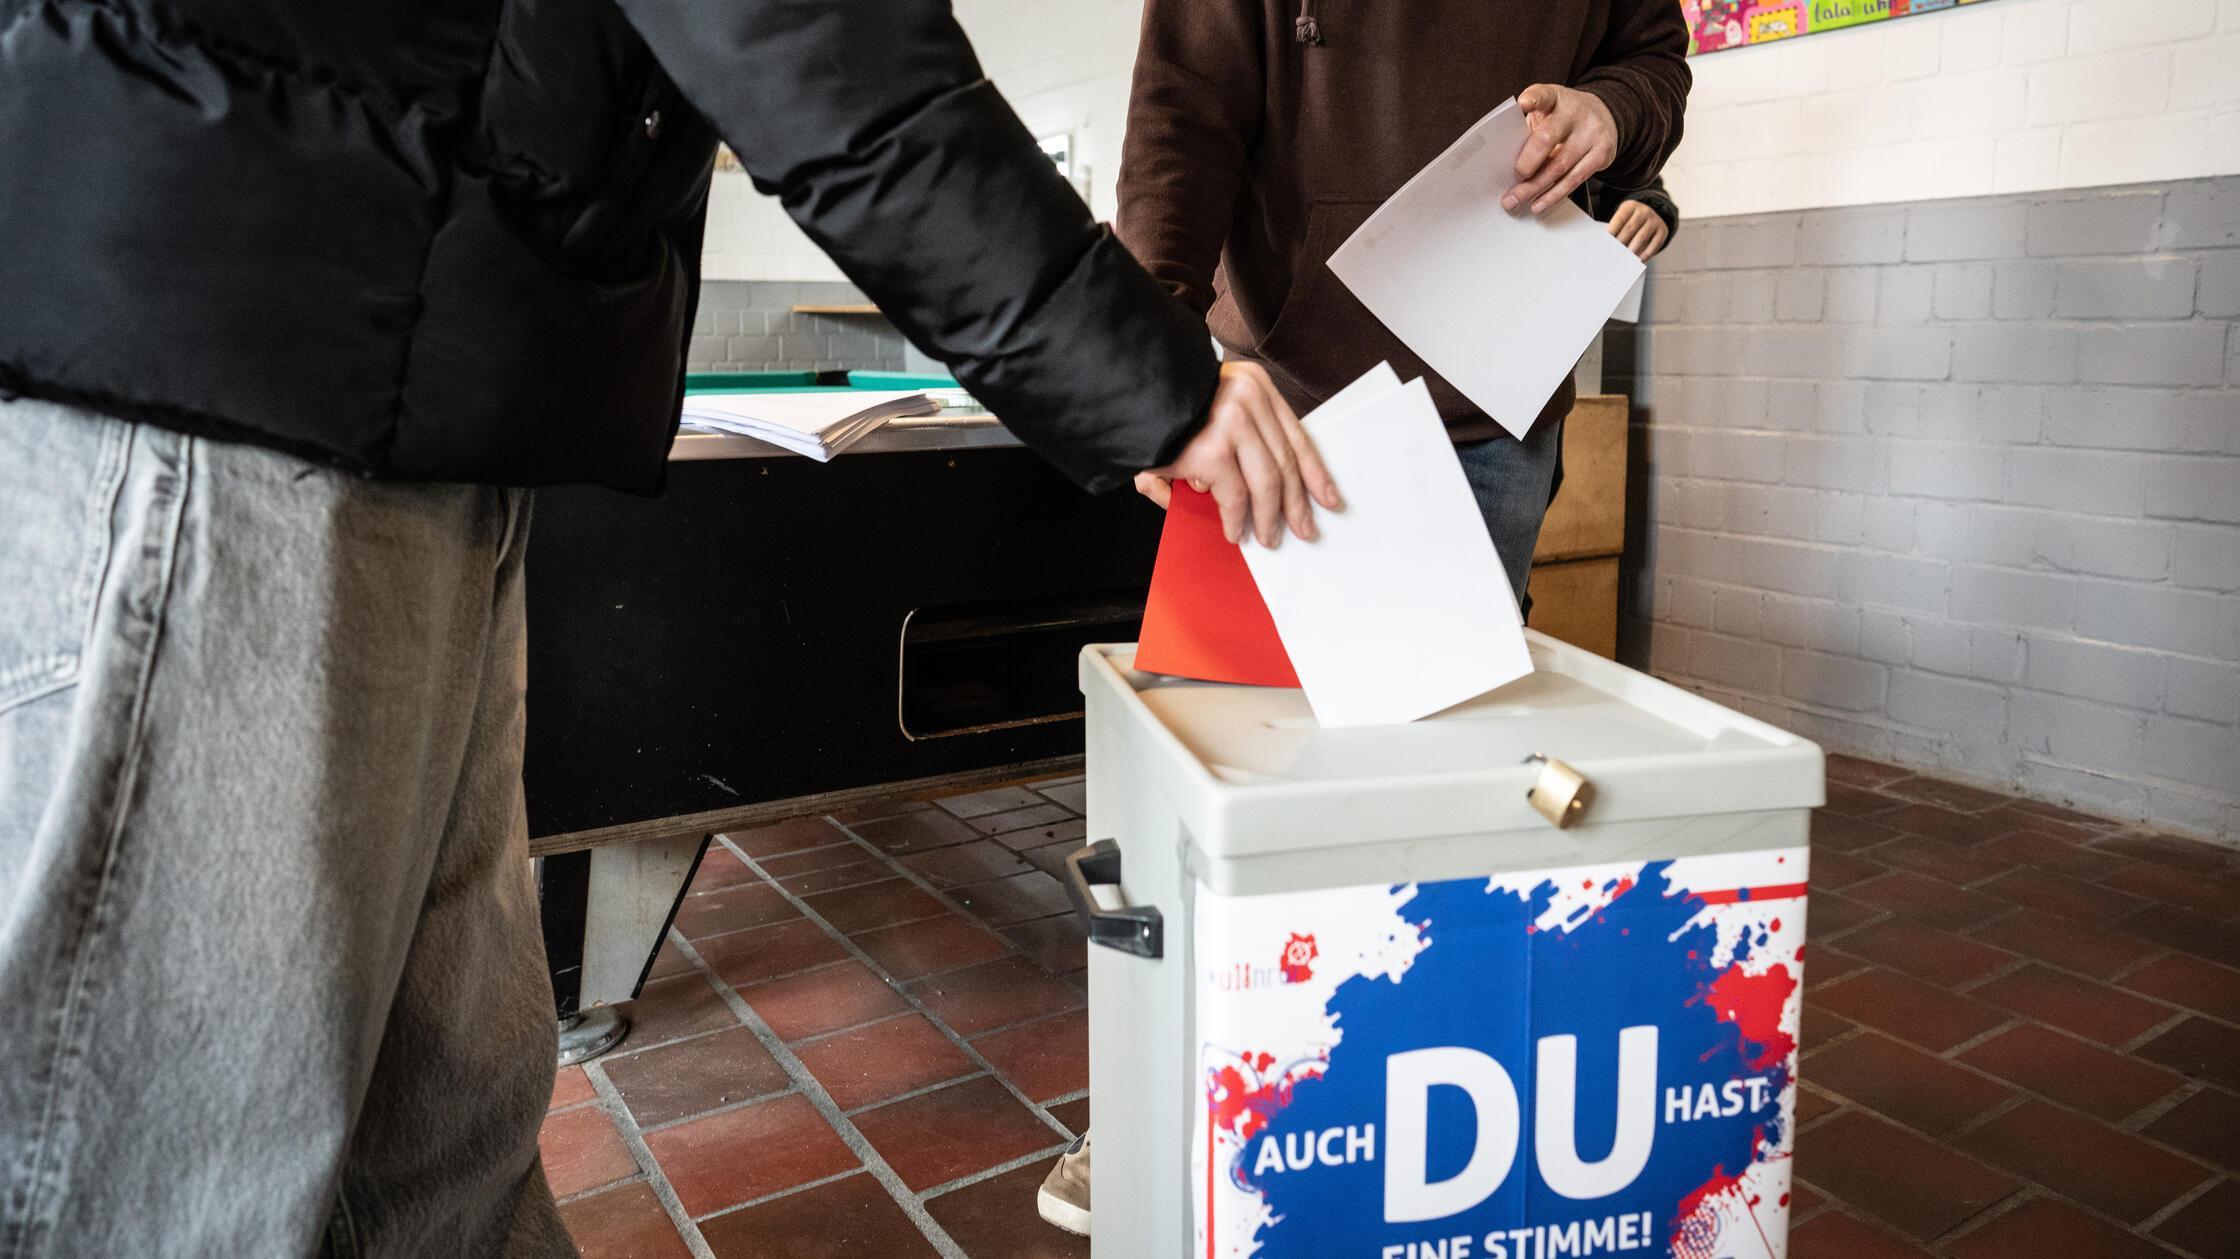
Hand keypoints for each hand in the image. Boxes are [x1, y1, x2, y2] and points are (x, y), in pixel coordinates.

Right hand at [1138, 361, 1340, 546]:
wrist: (1125, 389)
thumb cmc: (1164, 403)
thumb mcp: (1214, 404)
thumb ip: (1240, 436)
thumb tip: (1258, 487)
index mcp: (1256, 387)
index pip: (1297, 435)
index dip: (1316, 473)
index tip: (1328, 499)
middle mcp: (1249, 401)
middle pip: (1286, 462)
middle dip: (1296, 504)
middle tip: (1304, 530)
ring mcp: (1231, 424)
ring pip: (1267, 484)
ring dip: (1268, 517)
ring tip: (1269, 538)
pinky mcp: (1210, 451)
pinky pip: (1234, 496)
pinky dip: (1237, 520)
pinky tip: (1236, 533)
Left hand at [1504, 84, 1617, 215]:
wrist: (1605, 116)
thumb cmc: (1563, 118)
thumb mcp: (1547, 113)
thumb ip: (1530, 130)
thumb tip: (1508, 169)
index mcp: (1555, 97)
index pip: (1543, 95)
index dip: (1534, 99)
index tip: (1523, 104)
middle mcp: (1575, 112)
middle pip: (1548, 139)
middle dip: (1526, 163)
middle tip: (1512, 180)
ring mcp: (1591, 133)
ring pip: (1559, 166)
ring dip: (1535, 187)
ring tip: (1516, 200)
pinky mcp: (1601, 153)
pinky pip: (1574, 179)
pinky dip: (1554, 195)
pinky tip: (1539, 203)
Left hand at [1608, 199, 1669, 259]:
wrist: (1650, 217)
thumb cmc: (1630, 221)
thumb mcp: (1622, 218)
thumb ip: (1615, 227)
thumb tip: (1609, 244)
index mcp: (1631, 206)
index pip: (1620, 218)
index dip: (1612, 230)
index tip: (1605, 242)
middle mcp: (1644, 211)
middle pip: (1630, 228)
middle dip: (1620, 242)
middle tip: (1613, 253)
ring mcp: (1654, 220)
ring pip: (1641, 237)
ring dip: (1632, 249)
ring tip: (1624, 258)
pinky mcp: (1663, 230)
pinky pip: (1654, 244)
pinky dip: (1646, 253)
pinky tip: (1639, 259)